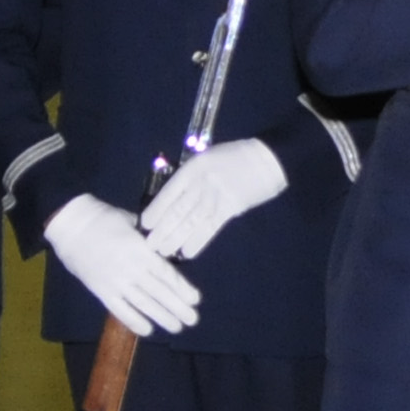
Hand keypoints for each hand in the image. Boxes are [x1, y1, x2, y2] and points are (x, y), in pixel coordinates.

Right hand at [44, 193, 199, 335]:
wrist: (70, 226)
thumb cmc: (104, 219)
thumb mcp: (132, 223)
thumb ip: (149, 239)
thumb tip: (167, 250)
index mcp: (139, 250)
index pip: (166, 274)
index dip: (182, 288)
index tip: (196, 299)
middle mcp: (130, 268)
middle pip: (158, 292)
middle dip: (177, 307)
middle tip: (192, 319)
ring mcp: (115, 282)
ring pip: (143, 304)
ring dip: (161, 317)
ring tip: (177, 327)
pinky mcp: (100, 291)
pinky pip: (119, 310)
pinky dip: (134, 322)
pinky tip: (148, 330)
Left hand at [140, 140, 287, 258]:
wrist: (265, 159)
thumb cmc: (232, 158)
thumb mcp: (206, 159)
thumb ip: (190, 178)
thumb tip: (172, 201)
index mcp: (193, 169)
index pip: (169, 193)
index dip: (156, 210)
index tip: (144, 224)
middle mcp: (202, 183)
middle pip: (178, 210)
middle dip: (162, 229)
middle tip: (149, 245)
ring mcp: (217, 196)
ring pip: (191, 221)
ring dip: (176, 238)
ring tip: (163, 251)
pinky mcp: (231, 208)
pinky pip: (211, 228)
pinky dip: (198, 241)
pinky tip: (188, 252)